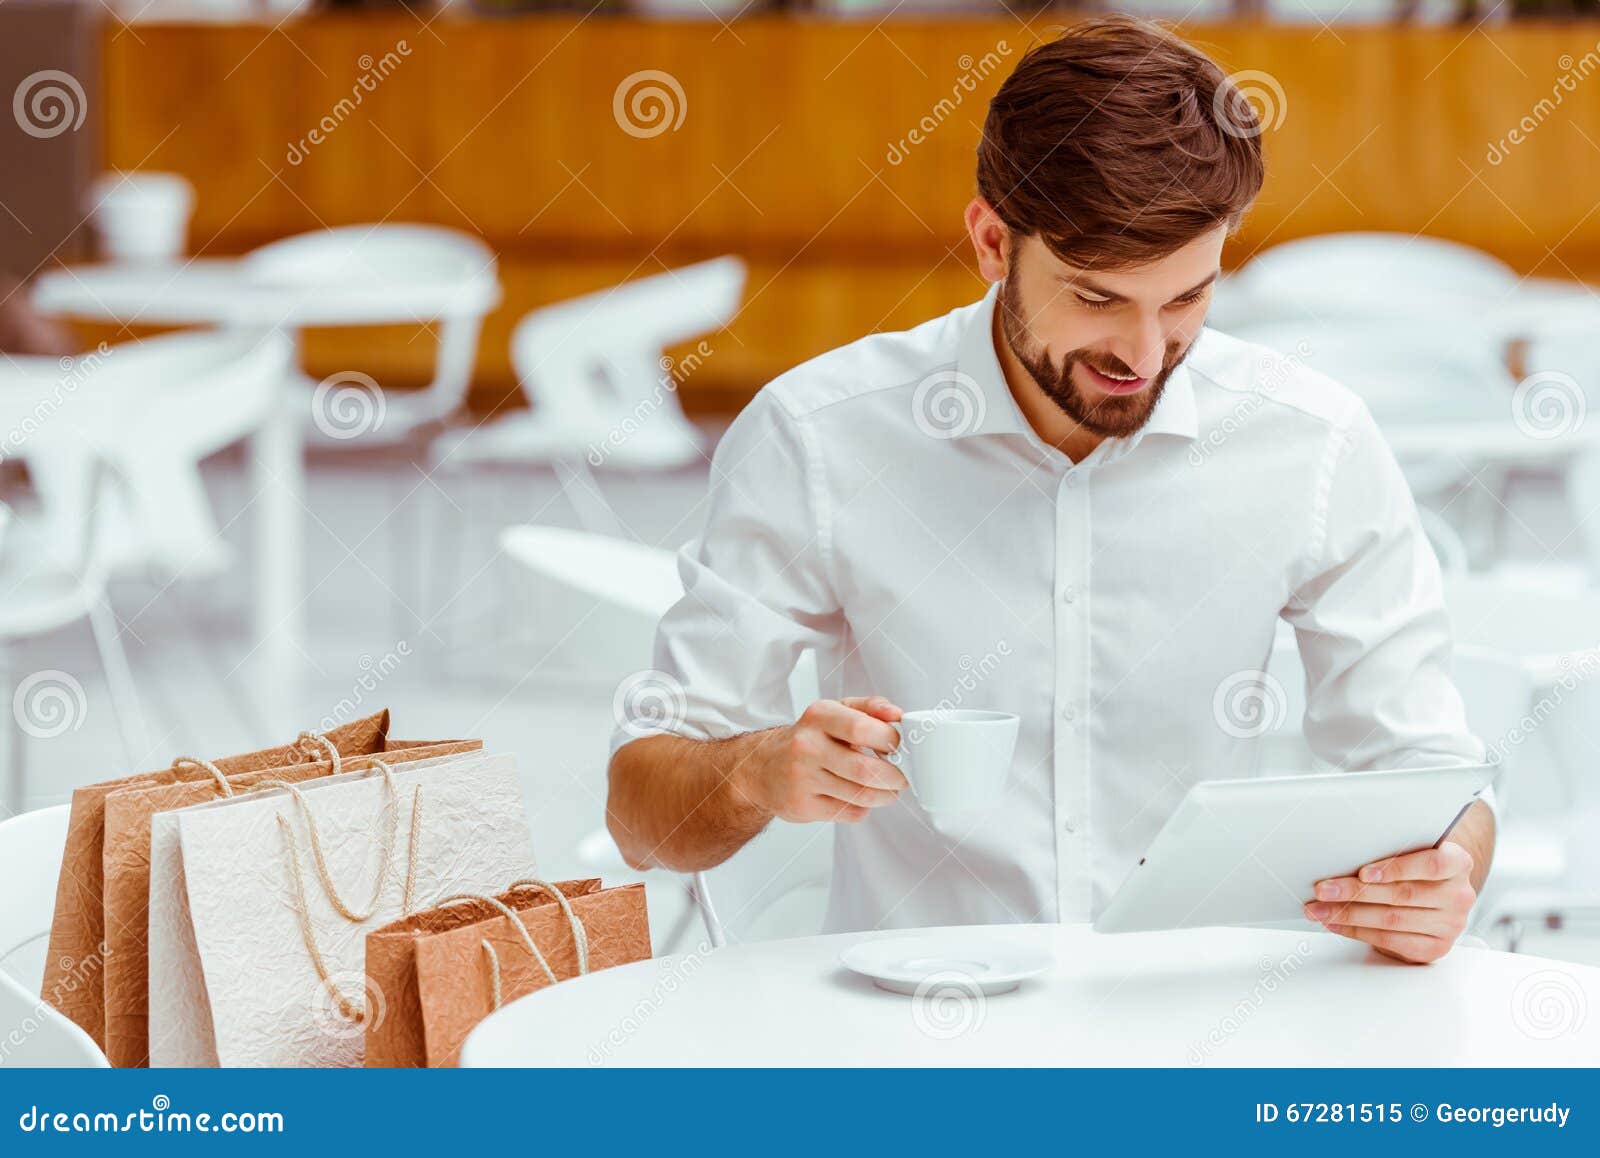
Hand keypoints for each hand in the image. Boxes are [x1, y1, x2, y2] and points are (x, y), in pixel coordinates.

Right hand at [738, 697, 906, 823]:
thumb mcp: (834, 712)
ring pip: (861, 795)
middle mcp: (806, 746)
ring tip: (888, 789)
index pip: (863, 728)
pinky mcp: (803, 807)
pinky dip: (863, 808)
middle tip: (901, 776)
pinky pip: (849, 813)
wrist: (762, 769)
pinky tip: (858, 797)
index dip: (890, 740)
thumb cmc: (807, 739)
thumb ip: (870, 708)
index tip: (898, 746)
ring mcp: (802, 779)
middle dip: (895, 776)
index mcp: (818, 716)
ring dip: (885, 795)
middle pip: (865, 769)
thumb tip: (897, 715)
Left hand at [1303, 842, 1476, 963]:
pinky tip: (1336, 923)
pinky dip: (1357, 931)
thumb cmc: (1416, 867)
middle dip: (1354, 892)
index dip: (1396, 868)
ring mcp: (1450, 924)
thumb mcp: (1412, 851)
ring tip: (1319, 909)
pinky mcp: (1435, 947)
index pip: (1432, 864)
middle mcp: (1458, 895)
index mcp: (1458, 863)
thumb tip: (1339, 855)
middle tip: (1322, 890)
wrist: (1436, 893)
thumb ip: (1391, 851)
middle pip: (1401, 894)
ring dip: (1348, 914)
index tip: (1363, 872)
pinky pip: (1390, 940)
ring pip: (1391, 920)